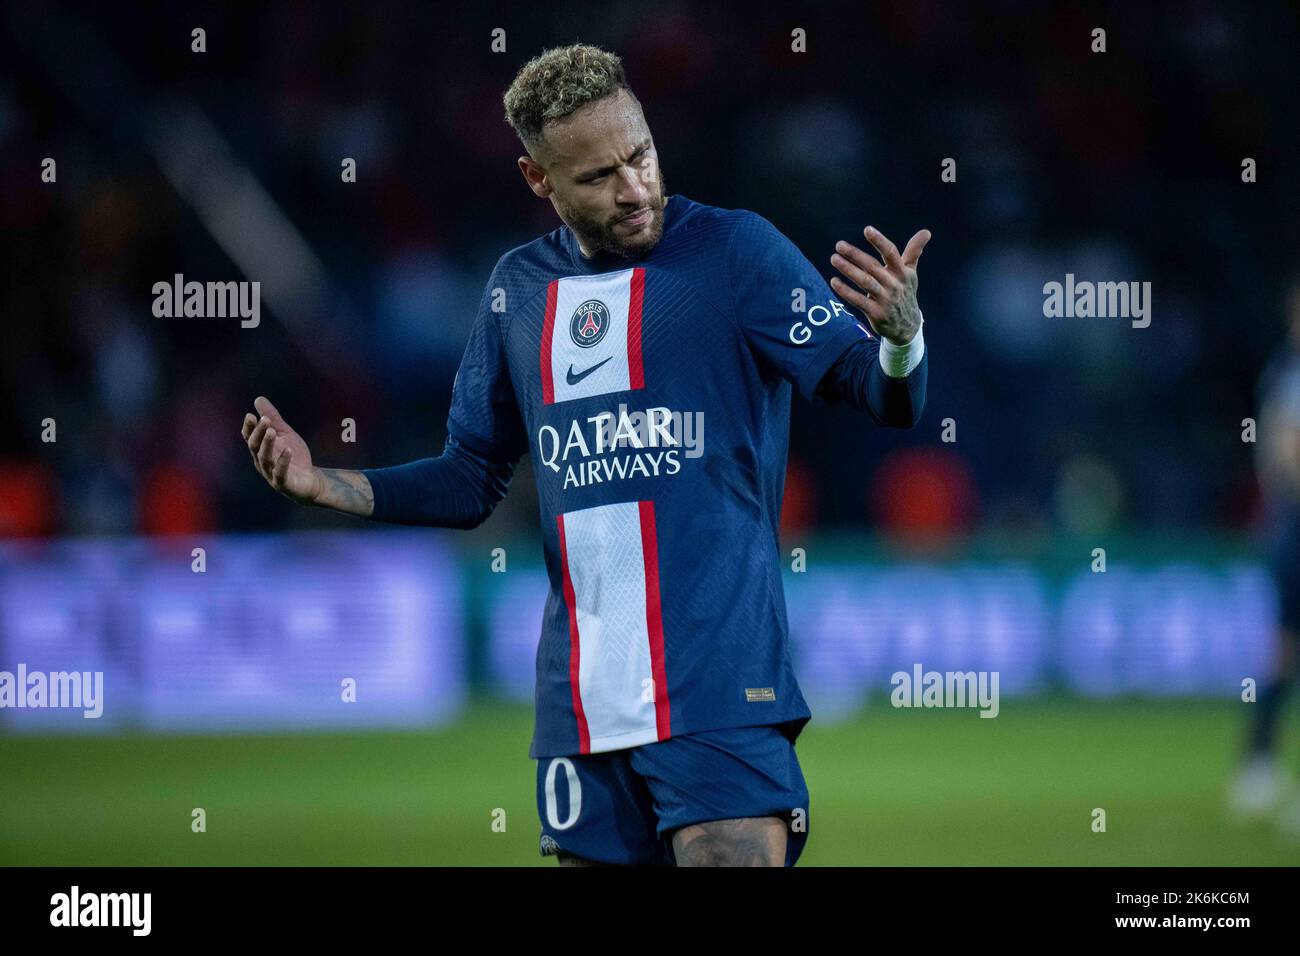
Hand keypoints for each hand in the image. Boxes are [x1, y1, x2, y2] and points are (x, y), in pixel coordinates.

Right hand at [241, 396, 321, 504]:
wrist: (310, 481)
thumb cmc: (294, 456)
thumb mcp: (284, 434)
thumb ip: (273, 418)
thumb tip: (258, 399)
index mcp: (260, 450)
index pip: (250, 438)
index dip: (249, 428)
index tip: (250, 415)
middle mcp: (262, 462)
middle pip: (255, 447)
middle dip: (258, 433)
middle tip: (265, 420)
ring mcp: (271, 474)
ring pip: (265, 459)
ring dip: (267, 444)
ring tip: (272, 431)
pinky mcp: (283, 484)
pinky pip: (280, 473)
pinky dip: (283, 461)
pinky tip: (288, 450)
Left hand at [829, 225, 930, 344]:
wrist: (908, 326)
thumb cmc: (905, 293)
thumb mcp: (911, 273)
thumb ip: (914, 251)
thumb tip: (926, 231)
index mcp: (902, 272)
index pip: (891, 253)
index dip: (880, 241)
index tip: (867, 229)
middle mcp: (894, 285)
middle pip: (873, 267)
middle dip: (855, 255)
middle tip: (839, 245)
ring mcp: (885, 299)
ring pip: (865, 282)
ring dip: (848, 270)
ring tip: (834, 259)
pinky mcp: (876, 313)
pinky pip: (858, 301)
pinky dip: (846, 291)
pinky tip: (834, 281)